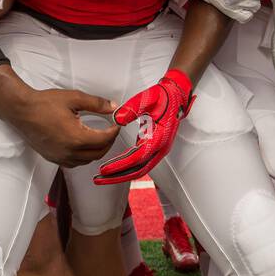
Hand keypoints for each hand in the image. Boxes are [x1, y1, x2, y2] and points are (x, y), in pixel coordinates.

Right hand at [0, 66, 119, 167]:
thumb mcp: (74, 98)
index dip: (114, 132)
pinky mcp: (53, 158)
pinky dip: (83, 156)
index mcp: (77, 138)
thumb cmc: (44, 104)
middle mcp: (69, 152)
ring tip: (99, 137)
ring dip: (96, 151)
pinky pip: (74, 163)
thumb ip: (96, 103)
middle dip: (108, 142)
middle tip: (110, 131)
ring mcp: (60, 157)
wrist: (22, 111)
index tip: (116, 124)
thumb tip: (112, 106)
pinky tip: (83, 146)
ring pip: (86, 161)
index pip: (104, 140)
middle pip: (98, 153)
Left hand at [95, 70, 194, 184]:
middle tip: (99, 179)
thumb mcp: (147, 98)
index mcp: (159, 137)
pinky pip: (139, 163)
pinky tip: (114, 168)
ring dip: (121, 174)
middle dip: (118, 176)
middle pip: (138, 170)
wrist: (175, 96)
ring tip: (103, 177)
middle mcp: (160, 147)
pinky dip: (126, 168)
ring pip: (139, 169)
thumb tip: (117, 118)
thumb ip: (132, 108)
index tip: (105, 169)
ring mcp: (157, 149)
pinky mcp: (153, 148)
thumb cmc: (164, 97)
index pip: (138, 157)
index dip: (120, 164)